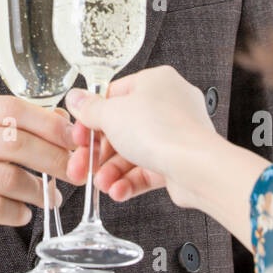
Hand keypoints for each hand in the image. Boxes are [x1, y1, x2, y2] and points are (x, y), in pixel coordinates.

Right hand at [0, 96, 73, 267]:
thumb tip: (60, 124)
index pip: (7, 108)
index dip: (48, 123)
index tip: (73, 138)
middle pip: (11, 142)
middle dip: (52, 158)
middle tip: (73, 172)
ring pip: (5, 177)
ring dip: (38, 190)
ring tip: (51, 197)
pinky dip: (16, 212)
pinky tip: (23, 213)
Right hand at [64, 66, 220, 209]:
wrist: (197, 167)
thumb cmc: (162, 130)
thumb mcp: (112, 115)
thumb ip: (90, 108)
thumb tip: (76, 99)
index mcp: (155, 82)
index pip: (114, 96)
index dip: (92, 118)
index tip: (78, 134)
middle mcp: (168, 104)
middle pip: (121, 127)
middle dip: (99, 152)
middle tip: (83, 164)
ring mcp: (176, 133)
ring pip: (133, 152)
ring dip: (112, 170)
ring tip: (101, 183)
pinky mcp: (179, 160)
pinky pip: (148, 169)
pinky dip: (129, 181)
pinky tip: (117, 190)